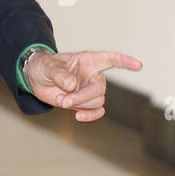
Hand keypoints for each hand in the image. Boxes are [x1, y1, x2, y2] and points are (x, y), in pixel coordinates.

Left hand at [25, 50, 142, 122]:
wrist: (36, 79)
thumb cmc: (44, 66)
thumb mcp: (48, 66)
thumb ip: (60, 74)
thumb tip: (72, 86)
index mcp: (87, 60)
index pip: (111, 59)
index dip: (125, 61)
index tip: (138, 66)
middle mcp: (92, 75)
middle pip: (100, 88)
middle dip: (83, 97)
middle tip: (64, 101)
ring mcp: (89, 90)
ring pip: (98, 101)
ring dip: (81, 105)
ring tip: (62, 101)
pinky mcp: (84, 103)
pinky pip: (97, 112)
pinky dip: (90, 116)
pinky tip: (78, 117)